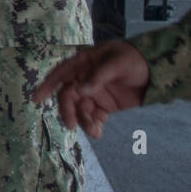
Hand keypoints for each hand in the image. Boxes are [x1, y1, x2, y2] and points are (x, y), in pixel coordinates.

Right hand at [32, 40, 149, 138]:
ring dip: (83, 121)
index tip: (36, 99)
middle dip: (68, 111)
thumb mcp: (118, 63)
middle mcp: (83, 79)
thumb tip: (79, 91)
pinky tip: (98, 132)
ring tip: (94, 132)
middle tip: (72, 125)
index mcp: (83, 64)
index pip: (61, 74)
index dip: (47, 86)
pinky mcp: (104, 106)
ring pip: (80, 110)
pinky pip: (94, 117)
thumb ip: (98, 77)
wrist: (156, 72)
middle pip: (68, 96)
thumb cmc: (134, 59)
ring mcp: (93, 93)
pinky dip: (94, 125)